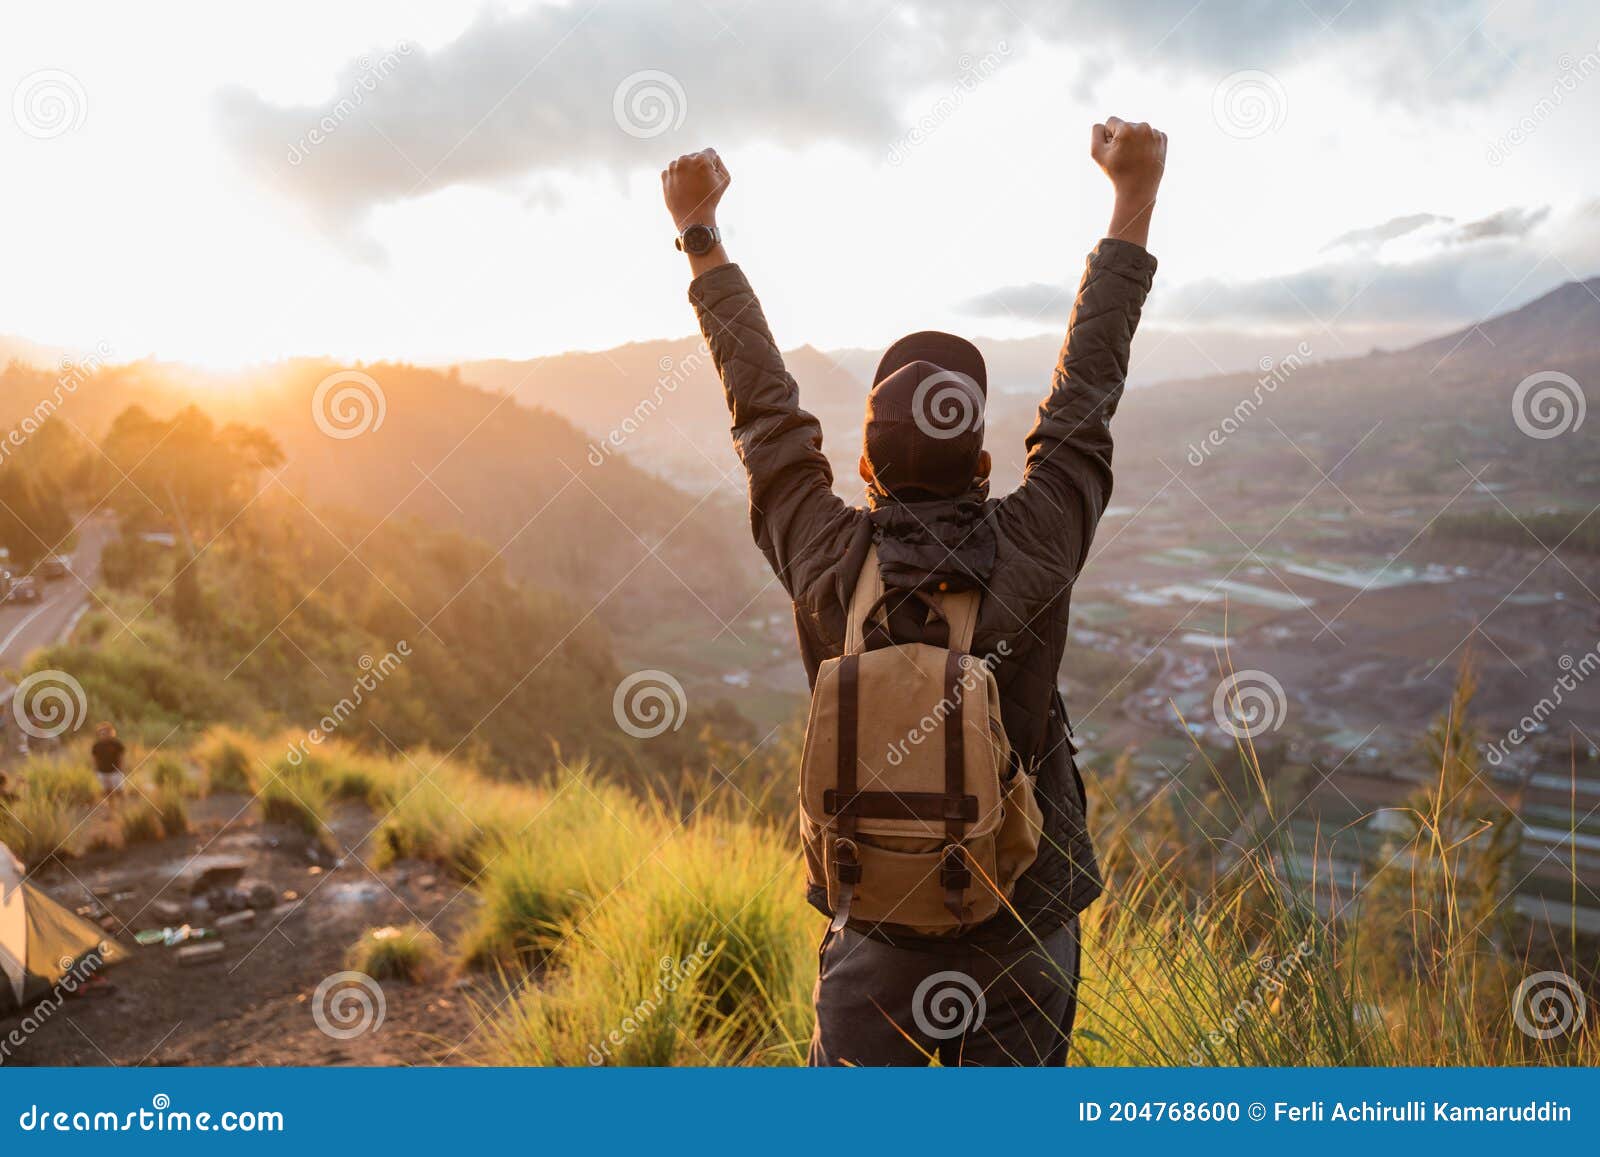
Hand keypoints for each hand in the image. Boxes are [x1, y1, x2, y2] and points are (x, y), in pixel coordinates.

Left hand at [661, 148, 729, 230]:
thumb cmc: (710, 200)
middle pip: (695, 157)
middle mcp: (685, 160)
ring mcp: (673, 168)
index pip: (709, 152)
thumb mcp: (725, 179)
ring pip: (683, 163)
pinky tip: (683, 189)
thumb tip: (712, 157)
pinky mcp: (665, 176)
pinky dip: (677, 178)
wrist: (693, 218)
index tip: (710, 176)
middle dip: (698, 167)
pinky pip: (673, 172)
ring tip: (691, 187)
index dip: (712, 164)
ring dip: (687, 171)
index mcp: (701, 159)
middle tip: (700, 184)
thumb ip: (719, 162)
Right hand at [1090, 117, 1165, 247]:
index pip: (1111, 122)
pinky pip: (1149, 134)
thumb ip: (1096, 132)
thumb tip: (1104, 124)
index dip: (1109, 137)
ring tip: (1135, 158)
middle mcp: (1143, 126)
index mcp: (1126, 128)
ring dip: (1134, 140)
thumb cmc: (1116, 173)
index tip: (1114, 152)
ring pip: (1138, 129)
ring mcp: (1155, 133)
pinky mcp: (1163, 138)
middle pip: (1126, 125)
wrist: (1138, 191)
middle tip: (1125, 157)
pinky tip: (1144, 156)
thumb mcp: (1096, 153)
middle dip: (1123, 138)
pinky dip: (1145, 143)